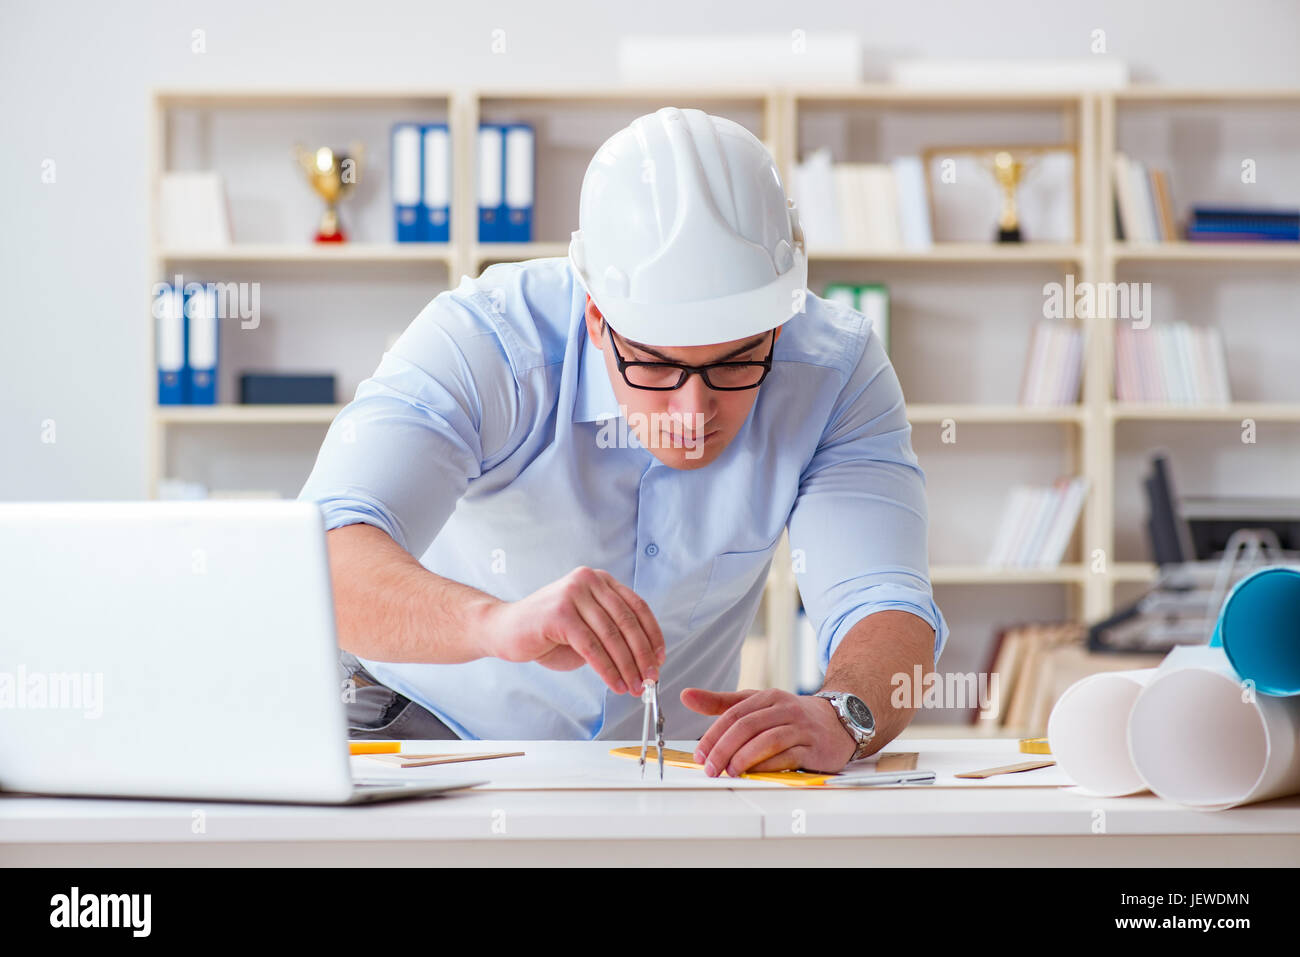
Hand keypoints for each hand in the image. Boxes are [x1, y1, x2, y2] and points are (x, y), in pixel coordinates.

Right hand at [478, 566, 664, 694]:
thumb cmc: (546, 632)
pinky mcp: (559, 614)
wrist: (504, 629)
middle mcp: (588, 581)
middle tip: (650, 679)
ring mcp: (573, 594)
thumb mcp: (586, 626)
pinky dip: (607, 670)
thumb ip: (611, 633)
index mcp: (599, 580)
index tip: (660, 658)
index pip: (636, 606)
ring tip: (634, 687)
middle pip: (627, 621)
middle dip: (642, 655)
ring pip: (611, 636)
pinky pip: (592, 647)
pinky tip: (615, 683)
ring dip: (627, 667)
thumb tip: (644, 659)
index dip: (652, 634)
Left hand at [683, 687, 857, 776]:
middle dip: (724, 749)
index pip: (734, 714)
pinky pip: (788, 757)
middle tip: (710, 768)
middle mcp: (785, 709)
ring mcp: (801, 728)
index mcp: (768, 697)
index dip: (714, 734)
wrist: (840, 722)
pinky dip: (768, 766)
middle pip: (748, 727)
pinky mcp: (814, 748)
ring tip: (729, 772)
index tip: (700, 754)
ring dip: (744, 758)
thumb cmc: (791, 715)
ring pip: (767, 741)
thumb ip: (722, 702)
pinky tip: (754, 774)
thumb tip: (686, 695)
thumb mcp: (757, 703)